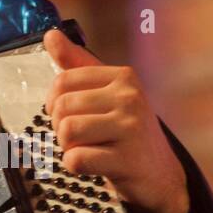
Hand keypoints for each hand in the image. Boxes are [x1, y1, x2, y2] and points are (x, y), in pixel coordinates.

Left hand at [44, 29, 190, 212]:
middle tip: (81, 138)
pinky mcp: (126, 159)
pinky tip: (94, 165)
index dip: (55, 103)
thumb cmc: (128, 133)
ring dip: (68, 147)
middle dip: (61, 127)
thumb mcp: (108, 93)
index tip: (68, 114)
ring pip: (67, 132)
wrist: (161, 177)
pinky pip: (76, 159)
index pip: (63, 81)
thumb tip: (51, 35)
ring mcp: (130, 128)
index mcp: (123, 77)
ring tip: (88, 149)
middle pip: (62, 107)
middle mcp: (129, 98)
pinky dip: (76, 166)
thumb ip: (78, 64)